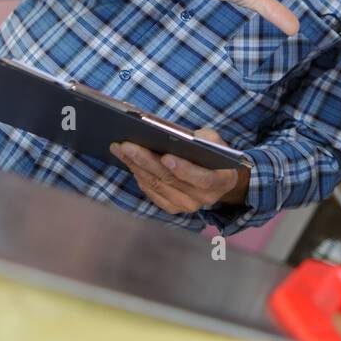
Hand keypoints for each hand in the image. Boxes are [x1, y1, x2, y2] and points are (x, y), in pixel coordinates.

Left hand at [111, 128, 249, 214]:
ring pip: (157, 185)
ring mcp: (186, 205)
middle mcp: (203, 198)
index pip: (201, 178)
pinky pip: (152, 192)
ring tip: (121, 149)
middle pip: (171, 180)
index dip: (183, 169)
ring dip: (136, 166)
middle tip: (128, 145)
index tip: (165, 156)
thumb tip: (172, 133)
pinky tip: (129, 162)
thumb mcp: (216, 141)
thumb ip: (202, 138)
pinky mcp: (172, 207)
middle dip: (146, 161)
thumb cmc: (215, 154)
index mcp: (220, 181)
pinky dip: (139, 176)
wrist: (219, 177)